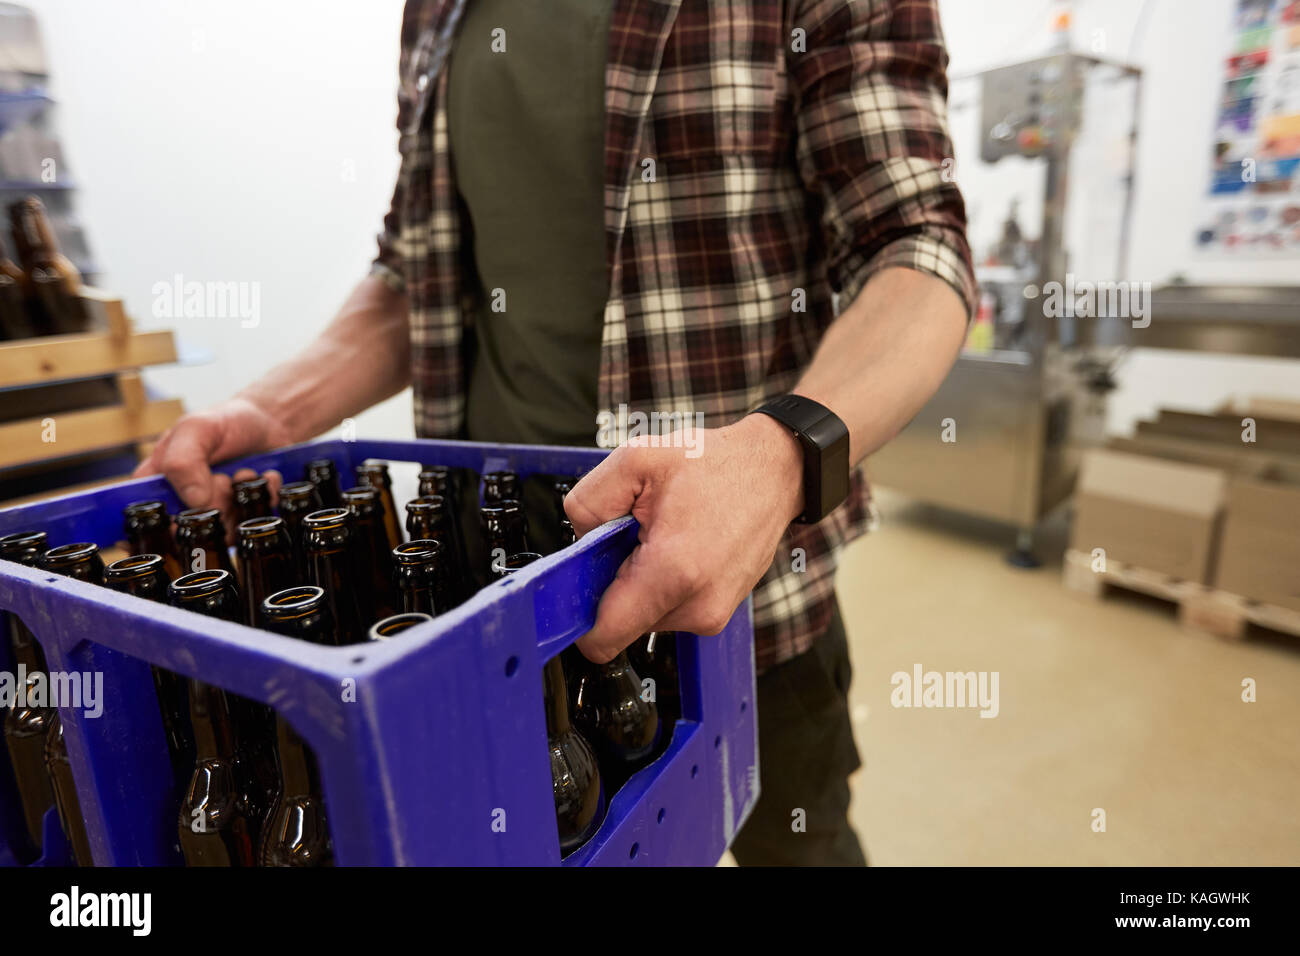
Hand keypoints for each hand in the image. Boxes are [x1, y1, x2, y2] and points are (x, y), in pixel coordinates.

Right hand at [134, 396, 290, 516]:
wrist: (270, 419)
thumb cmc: (225, 421)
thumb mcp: (196, 429)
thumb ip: (184, 461)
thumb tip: (196, 501)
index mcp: (160, 479)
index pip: (144, 514)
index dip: (157, 524)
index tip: (180, 519)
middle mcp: (185, 498)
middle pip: (190, 527)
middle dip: (213, 504)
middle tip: (222, 479)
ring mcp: (217, 507)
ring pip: (225, 528)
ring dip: (240, 500)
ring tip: (245, 472)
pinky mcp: (245, 510)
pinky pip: (256, 518)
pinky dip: (266, 496)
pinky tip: (265, 475)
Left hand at [564, 413, 803, 662]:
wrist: (773, 472)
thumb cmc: (714, 465)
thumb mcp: (637, 460)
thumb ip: (589, 501)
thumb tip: (578, 543)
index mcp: (673, 571)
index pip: (604, 636)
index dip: (578, 614)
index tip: (579, 584)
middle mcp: (697, 605)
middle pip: (620, 622)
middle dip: (614, 582)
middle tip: (634, 537)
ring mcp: (711, 615)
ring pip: (643, 616)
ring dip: (640, 581)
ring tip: (664, 537)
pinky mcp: (717, 614)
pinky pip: (668, 609)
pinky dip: (662, 584)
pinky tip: (680, 548)